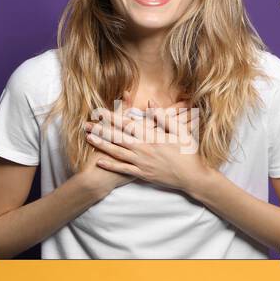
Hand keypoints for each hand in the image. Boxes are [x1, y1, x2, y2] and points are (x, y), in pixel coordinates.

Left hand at [84, 100, 214, 195]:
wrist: (193, 177)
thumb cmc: (189, 153)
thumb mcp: (181, 131)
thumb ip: (164, 117)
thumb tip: (150, 103)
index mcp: (153, 137)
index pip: (128, 124)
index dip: (112, 116)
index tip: (100, 111)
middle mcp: (144, 149)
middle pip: (117, 137)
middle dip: (101, 129)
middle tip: (87, 123)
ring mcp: (142, 163)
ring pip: (117, 152)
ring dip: (101, 144)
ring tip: (89, 137)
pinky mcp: (142, 174)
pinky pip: (122, 169)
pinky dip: (110, 165)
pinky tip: (99, 160)